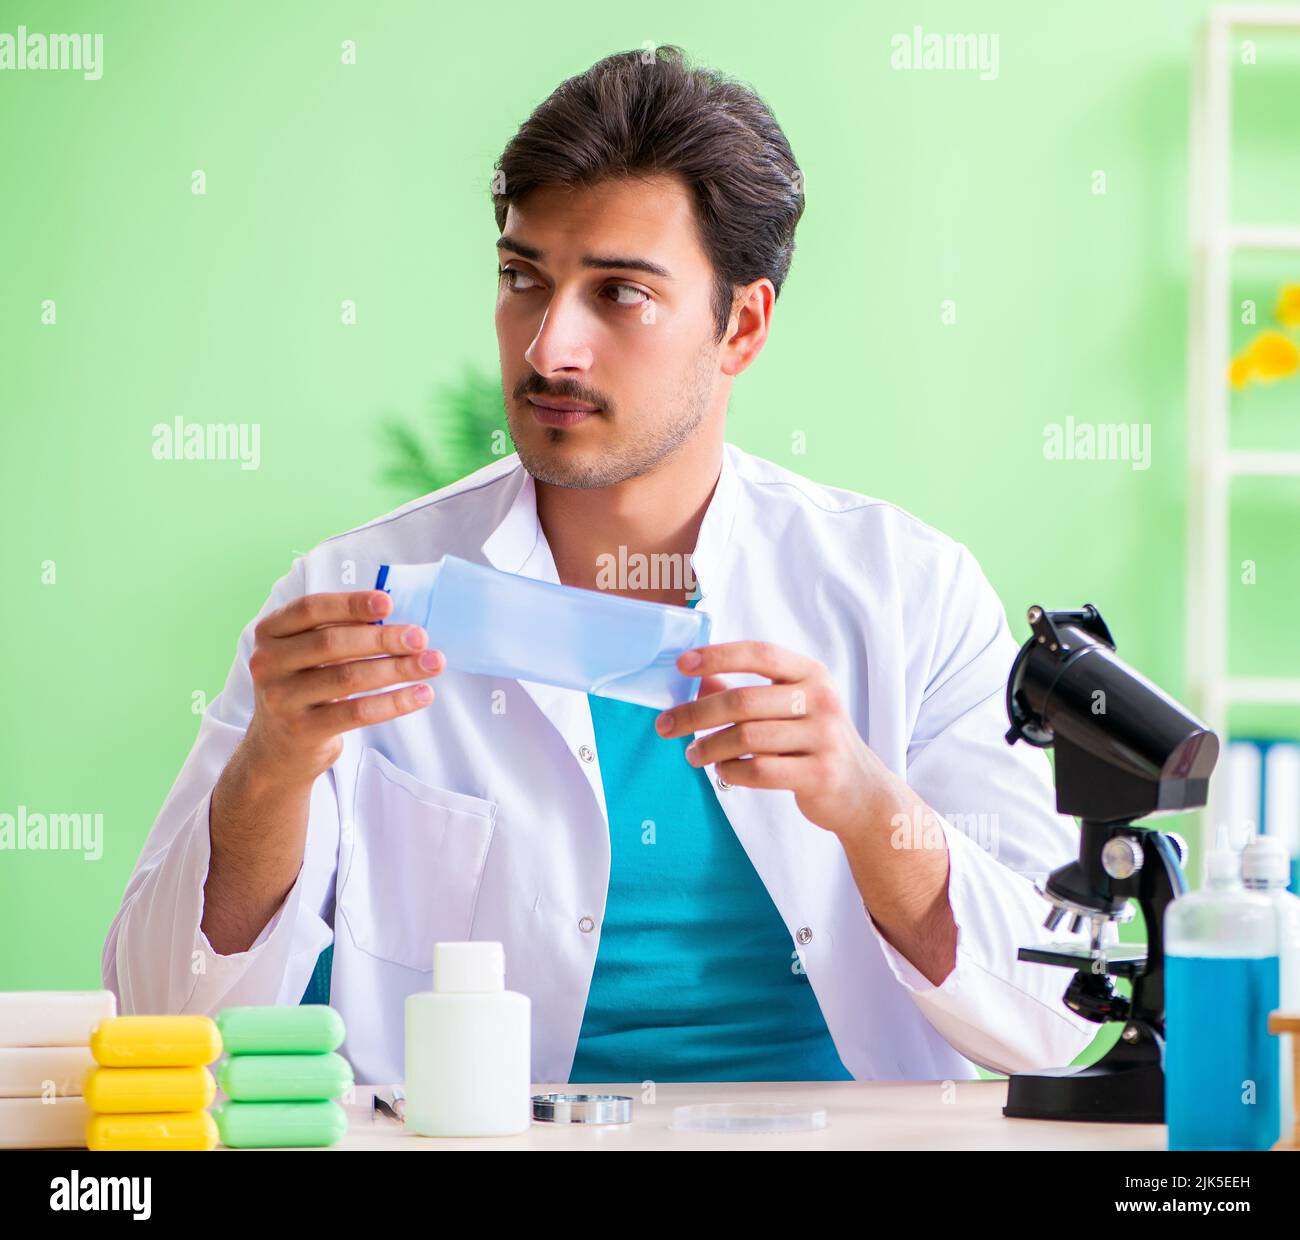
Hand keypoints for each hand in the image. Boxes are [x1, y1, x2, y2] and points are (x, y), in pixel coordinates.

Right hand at [244, 590, 442, 785]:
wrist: (277, 747)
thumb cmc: (305, 686)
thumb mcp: (307, 654)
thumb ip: (339, 632)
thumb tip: (397, 621)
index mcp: (270, 633)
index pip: (310, 609)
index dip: (351, 604)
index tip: (388, 603)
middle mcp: (268, 663)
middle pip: (333, 643)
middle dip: (383, 638)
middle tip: (421, 637)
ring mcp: (282, 698)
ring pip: (349, 677)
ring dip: (397, 669)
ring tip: (432, 664)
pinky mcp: (303, 729)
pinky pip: (357, 712)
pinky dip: (395, 702)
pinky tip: (422, 694)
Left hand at [654, 640, 907, 840]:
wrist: (861, 792)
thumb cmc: (814, 742)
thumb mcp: (789, 708)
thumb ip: (747, 692)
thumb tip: (697, 680)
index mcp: (811, 674)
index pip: (760, 654)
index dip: (718, 655)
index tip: (682, 664)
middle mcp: (822, 700)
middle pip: (743, 700)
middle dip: (695, 713)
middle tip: (666, 725)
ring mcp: (825, 738)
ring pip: (747, 738)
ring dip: (709, 746)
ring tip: (693, 754)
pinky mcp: (821, 774)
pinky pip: (760, 771)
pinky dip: (731, 771)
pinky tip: (723, 771)